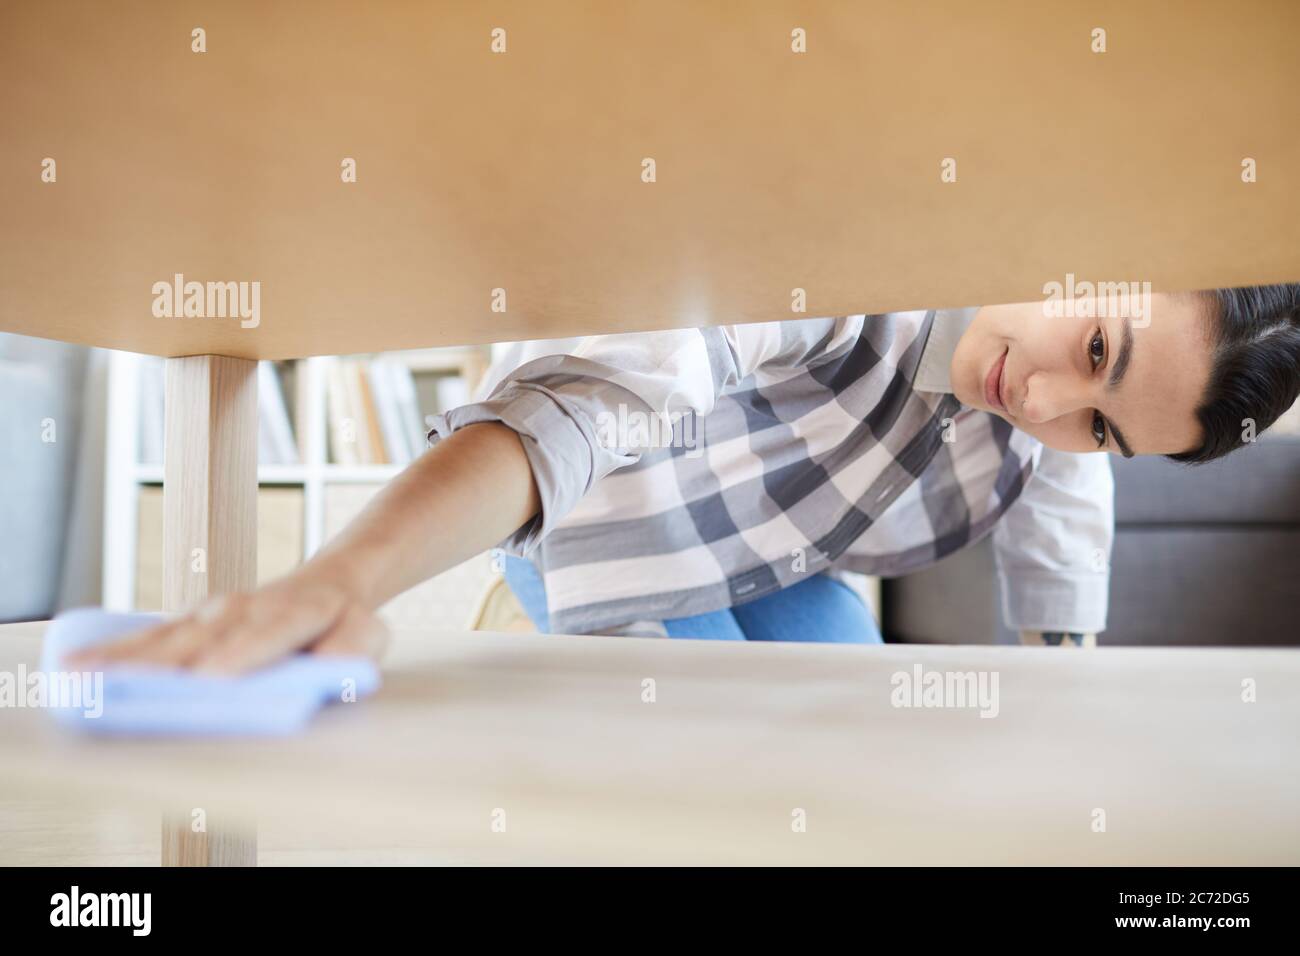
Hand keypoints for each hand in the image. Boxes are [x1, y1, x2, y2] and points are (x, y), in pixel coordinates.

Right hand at [65, 568, 389, 675]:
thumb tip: (329, 670)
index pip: (270, 633)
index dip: (241, 654)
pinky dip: (115, 651)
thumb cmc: (347, 623)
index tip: (211, 677)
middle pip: (206, 635)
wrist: (331, 583)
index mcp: (300, 610)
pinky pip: (151, 637)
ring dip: (124, 657)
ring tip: (81, 674)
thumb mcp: (368, 635)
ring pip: (169, 635)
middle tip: (124, 686)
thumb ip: (351, 650)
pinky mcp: (193, 620)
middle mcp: (249, 606)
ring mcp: (215, 611)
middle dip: (165, 662)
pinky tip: (77, 664)